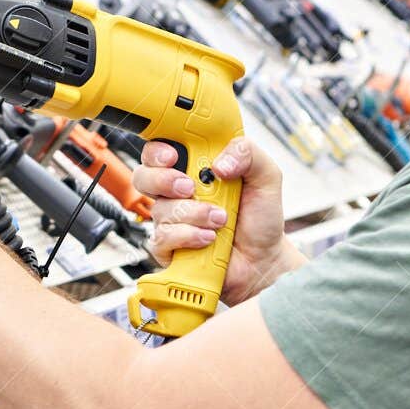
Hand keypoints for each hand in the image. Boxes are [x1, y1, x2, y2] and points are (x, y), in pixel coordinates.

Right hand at [132, 137, 299, 305]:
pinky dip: (188, 236)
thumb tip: (219, 164)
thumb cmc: (259, 218)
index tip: (173, 156)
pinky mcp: (168, 247)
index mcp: (194, 168)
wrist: (262, 259)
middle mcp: (176, 192)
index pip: (160, 149)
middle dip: (163, 180)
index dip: (158, 150)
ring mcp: (170, 220)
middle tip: (190, 188)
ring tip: (220, 219)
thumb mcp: (266, 176)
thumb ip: (248, 153)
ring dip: (193, 213)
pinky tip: (208, 238)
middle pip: (144, 176)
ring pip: (160, 209)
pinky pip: (162, 237)